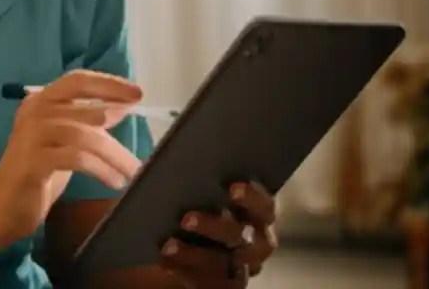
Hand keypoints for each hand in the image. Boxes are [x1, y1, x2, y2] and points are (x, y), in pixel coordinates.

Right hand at [0, 70, 143, 242]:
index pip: (77, 81)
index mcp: (40, 102)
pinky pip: (76, 158)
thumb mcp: (67, 143)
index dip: (108, 84)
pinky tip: (114, 181)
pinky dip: (100, 169)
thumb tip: (122, 106)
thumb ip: (88, 124)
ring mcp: (31, 135)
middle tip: (139, 142)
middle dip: (119, 131)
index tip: (136, 93)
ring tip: (132, 172)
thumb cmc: (37, 175)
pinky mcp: (33, 161)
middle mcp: (34, 111)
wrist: (2, 208)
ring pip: (84, 135)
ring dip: (114, 154)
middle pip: (85, 109)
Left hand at [159, 181, 278, 286]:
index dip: (253, 198)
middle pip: (244, 237)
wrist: (177, 233)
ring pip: (225, 265)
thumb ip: (198, 173)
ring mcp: (239, 267)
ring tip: (168, 244)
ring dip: (196, 255)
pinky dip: (183, 270)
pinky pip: (206, 283)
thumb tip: (182, 154)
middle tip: (186, 218)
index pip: (265, 206)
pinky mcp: (220, 284)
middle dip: (216, 227)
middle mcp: (255, 242)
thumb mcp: (197, 184)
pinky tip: (163, 259)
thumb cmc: (192, 198)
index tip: (232, 188)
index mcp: (255, 212)